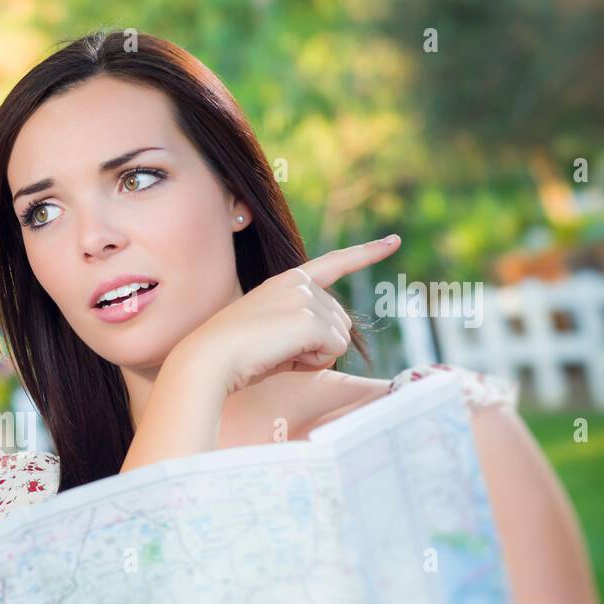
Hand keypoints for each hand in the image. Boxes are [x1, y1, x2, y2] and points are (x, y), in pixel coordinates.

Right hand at [170, 235, 401, 394]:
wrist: (209, 360)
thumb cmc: (234, 356)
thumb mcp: (272, 335)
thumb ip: (303, 330)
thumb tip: (335, 341)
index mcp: (287, 282)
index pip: (334, 264)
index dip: (367, 253)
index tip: (394, 241)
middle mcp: (299, 284)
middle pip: (340, 321)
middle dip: (320, 345)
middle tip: (278, 351)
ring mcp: (304, 298)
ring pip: (339, 337)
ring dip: (315, 355)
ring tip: (276, 353)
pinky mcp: (309, 319)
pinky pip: (333, 349)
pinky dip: (313, 362)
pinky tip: (284, 358)